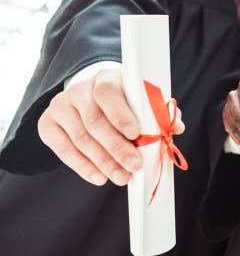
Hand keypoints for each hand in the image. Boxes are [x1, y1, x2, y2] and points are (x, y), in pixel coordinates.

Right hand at [38, 69, 184, 186]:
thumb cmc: (123, 100)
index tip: (135, 135)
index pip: (108, 92)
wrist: (89, 96)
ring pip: (80, 138)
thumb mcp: (140, 99)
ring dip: (102, 162)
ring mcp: (60, 107)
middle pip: (94, 121)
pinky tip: (98, 177)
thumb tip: (176, 126)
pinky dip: (82, 166)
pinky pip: (63, 149)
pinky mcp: (47, 124)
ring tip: (121, 177)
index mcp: (105, 78)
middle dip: (116, 147)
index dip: (121, 114)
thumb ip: (157, 111)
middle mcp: (78, 90)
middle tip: (133, 166)